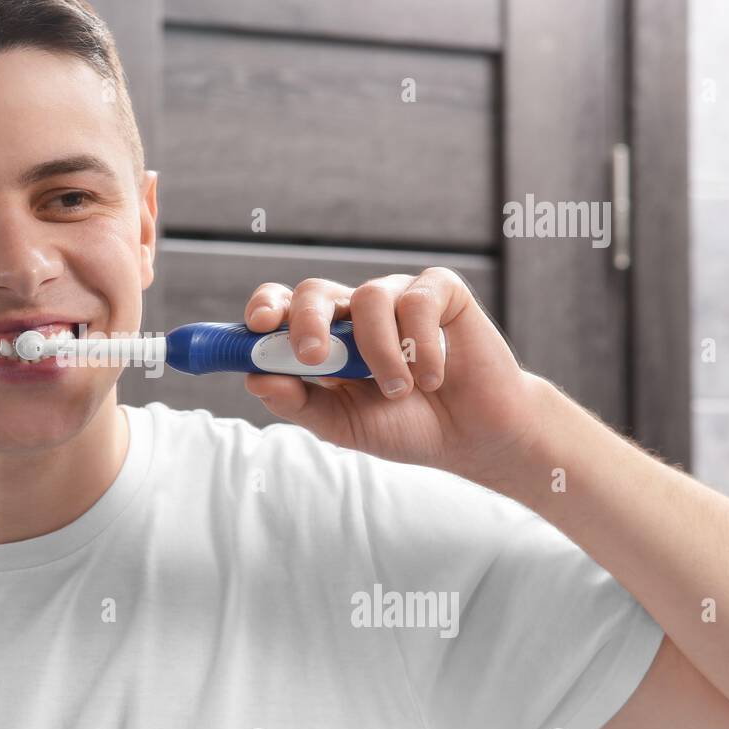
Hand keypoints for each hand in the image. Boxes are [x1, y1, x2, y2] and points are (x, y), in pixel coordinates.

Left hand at [242, 269, 551, 482]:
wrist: (474, 436)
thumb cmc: (405, 426)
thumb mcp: (343, 424)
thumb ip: (299, 403)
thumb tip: (254, 379)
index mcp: (324, 337)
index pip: (282, 307)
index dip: (265, 308)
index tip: (256, 325)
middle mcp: (354, 311)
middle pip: (314, 291)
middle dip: (306, 321)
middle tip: (314, 358)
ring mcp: (397, 297)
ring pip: (367, 298)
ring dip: (378, 352)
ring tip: (400, 391)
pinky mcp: (441, 292)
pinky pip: (416, 299)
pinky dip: (420, 344)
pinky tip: (433, 376)